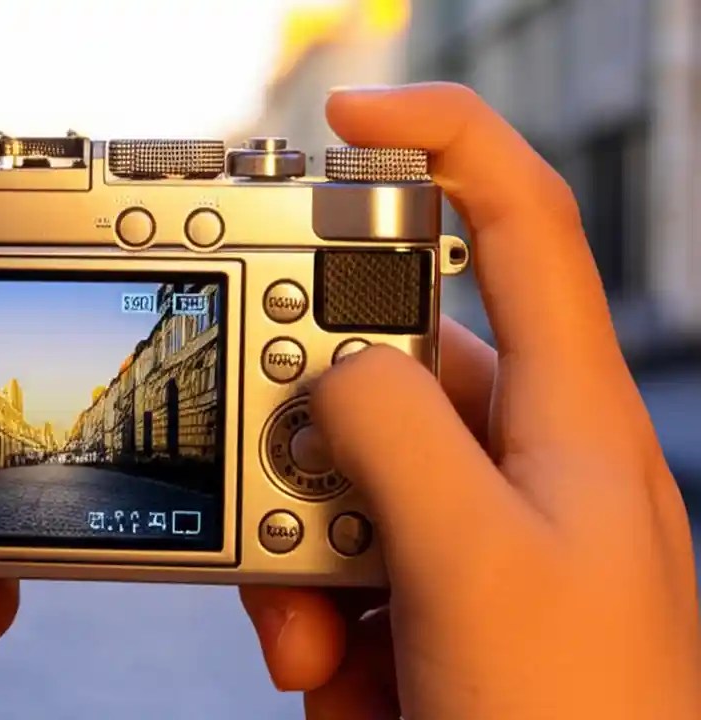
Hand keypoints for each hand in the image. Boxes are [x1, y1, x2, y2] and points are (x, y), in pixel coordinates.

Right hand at [240, 83, 700, 718]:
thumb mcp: (474, 561)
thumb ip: (395, 434)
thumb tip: (334, 370)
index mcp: (569, 418)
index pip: (520, 225)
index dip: (444, 143)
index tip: (348, 119)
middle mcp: (516, 461)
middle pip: (384, 363)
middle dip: (309, 427)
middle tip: (284, 485)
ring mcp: (461, 533)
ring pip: (335, 473)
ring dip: (293, 548)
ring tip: (312, 632)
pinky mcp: (414, 596)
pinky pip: (323, 558)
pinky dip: (299, 608)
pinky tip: (323, 670)